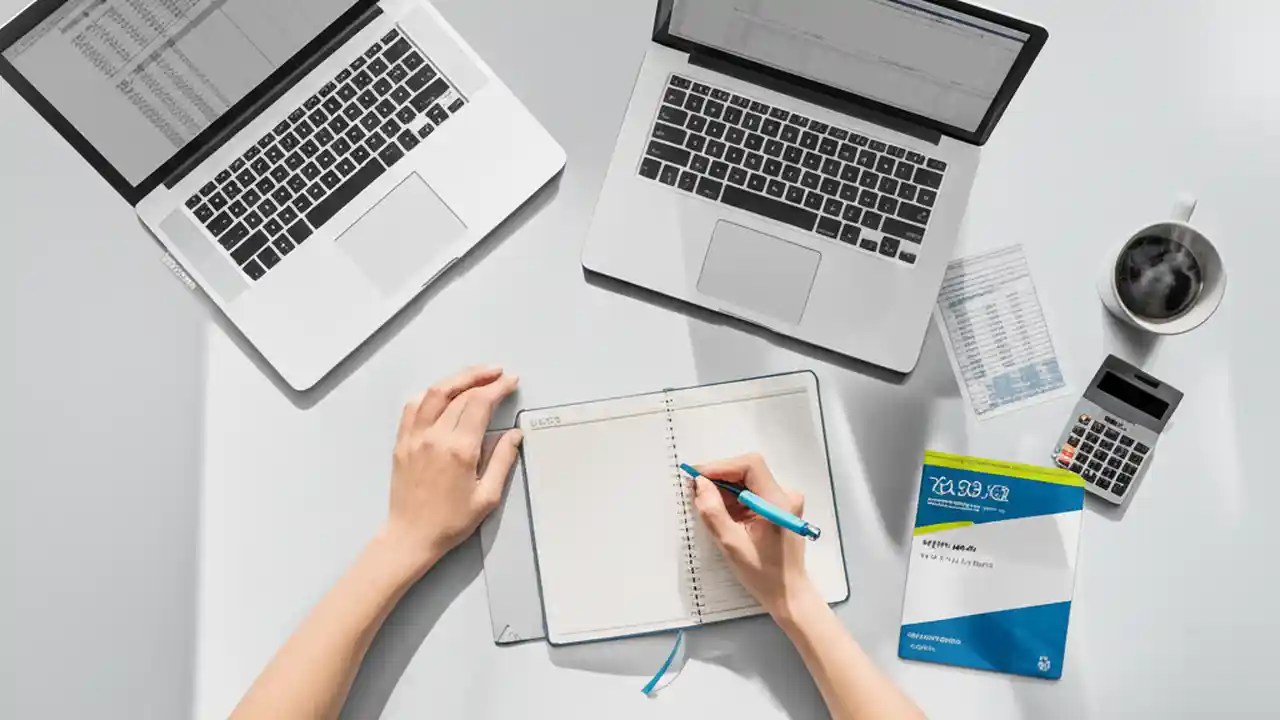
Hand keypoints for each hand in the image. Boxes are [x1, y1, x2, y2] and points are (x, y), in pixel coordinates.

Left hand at [379, 366, 521, 575]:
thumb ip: (502, 460)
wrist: (411, 536)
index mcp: (459, 450)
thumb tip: (515, 434)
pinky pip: (413, 406)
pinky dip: (430, 393)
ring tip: (474, 375)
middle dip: (482, 378)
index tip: (511, 381)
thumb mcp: (487, 496)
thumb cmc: (452, 521)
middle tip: (499, 374)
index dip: (498, 387)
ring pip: (435, 393)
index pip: (480, 404)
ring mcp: (415, 437)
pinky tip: (443, 392)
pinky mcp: (402, 441)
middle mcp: (435, 437)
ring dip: (457, 378)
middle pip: (460, 393)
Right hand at [691, 453, 814, 616]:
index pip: (750, 465)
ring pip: (748, 480)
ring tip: (708, 504)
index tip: (698, 476)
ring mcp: (783, 500)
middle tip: (697, 490)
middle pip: (748, 470)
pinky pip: (752, 491)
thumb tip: (700, 484)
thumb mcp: (731, 544)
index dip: (721, 466)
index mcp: (778, 502)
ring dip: (726, 488)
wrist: (788, 592)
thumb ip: (713, 510)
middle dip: (720, 477)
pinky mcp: (778, 506)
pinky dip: (734, 497)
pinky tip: (724, 513)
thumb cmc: (763, 574)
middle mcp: (785, 495)